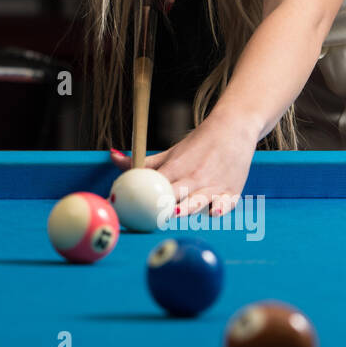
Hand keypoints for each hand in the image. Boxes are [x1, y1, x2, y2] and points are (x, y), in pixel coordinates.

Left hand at [112, 111, 255, 216]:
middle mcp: (192, 177)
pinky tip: (214, 212)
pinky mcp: (231, 192)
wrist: (232, 128)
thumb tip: (113, 157)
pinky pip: (225, 203)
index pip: (152, 184)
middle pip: (174, 195)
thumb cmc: (198, 145)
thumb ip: (143, 162)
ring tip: (178, 213)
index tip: (125, 209)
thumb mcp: (170, 152)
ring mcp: (212, 185)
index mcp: (174, 168)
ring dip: (188, 207)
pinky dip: (220, 208)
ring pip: (197, 200)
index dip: (139, 198)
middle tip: (148, 218)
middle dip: (161, 207)